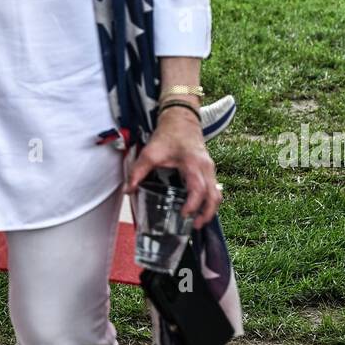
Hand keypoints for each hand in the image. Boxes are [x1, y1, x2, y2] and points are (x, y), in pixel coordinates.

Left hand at [125, 108, 221, 226]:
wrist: (180, 118)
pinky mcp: (208, 169)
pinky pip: (214, 189)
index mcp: (193, 163)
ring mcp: (209, 168)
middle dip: (206, 213)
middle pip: (214, 195)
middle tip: (194, 226)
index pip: (198, 188)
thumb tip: (128, 190)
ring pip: (216, 193)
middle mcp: (206, 167)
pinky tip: (198, 209)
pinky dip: (209, 201)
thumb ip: (138, 171)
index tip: (184, 214)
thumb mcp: (150, 152)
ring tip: (196, 222)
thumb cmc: (168, 135)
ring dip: (210, 209)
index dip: (193, 204)